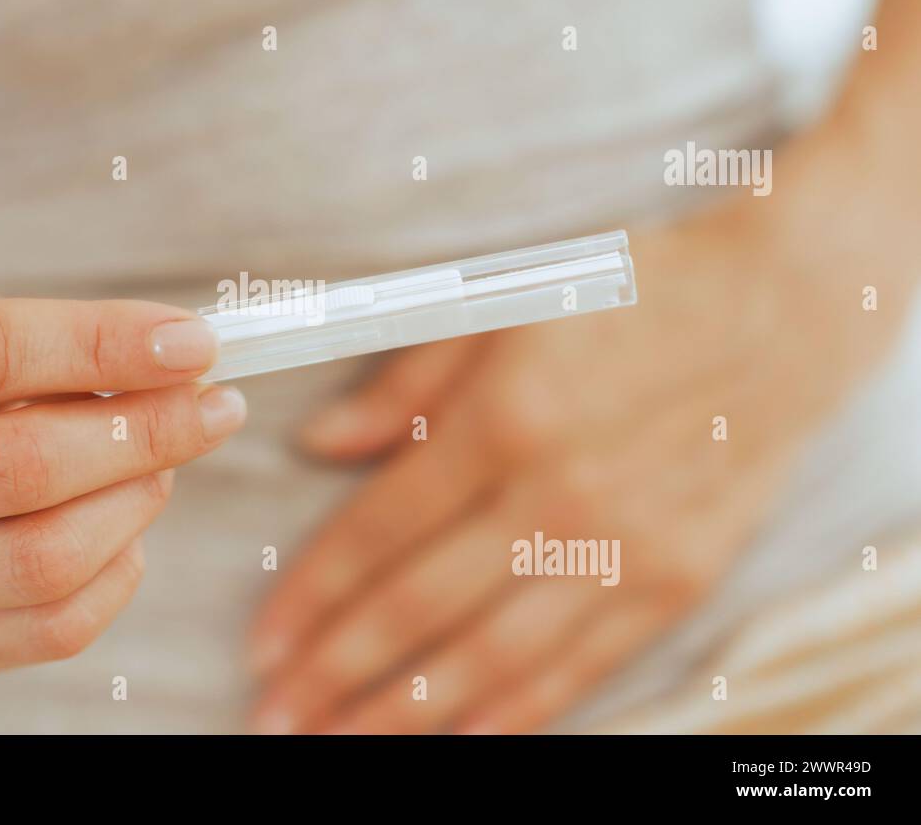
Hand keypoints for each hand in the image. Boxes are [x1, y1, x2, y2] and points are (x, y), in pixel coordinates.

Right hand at [0, 292, 245, 673]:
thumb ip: (39, 340)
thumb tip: (174, 363)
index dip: (101, 344)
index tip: (195, 342)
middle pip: (23, 467)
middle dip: (146, 432)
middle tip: (215, 406)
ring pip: (49, 557)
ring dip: (137, 499)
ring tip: (160, 462)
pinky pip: (56, 627)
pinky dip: (120, 572)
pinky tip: (125, 526)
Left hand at [248, 169, 904, 732]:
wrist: (773, 311)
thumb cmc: (627, 296)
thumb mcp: (502, 307)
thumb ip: (405, 384)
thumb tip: (319, 444)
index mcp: (504, 420)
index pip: (379, 532)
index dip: (312, 596)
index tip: (264, 643)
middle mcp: (559, 496)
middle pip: (420, 607)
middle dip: (337, 670)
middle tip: (276, 715)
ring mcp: (624, 547)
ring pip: (493, 655)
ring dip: (408, 708)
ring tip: (343, 741)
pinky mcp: (676, 579)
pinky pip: (581, 665)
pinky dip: (517, 711)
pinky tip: (459, 737)